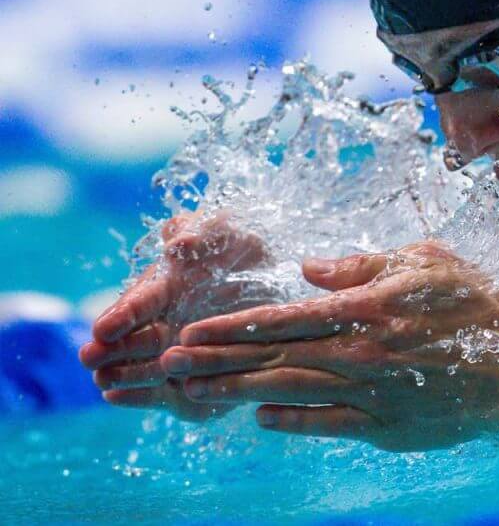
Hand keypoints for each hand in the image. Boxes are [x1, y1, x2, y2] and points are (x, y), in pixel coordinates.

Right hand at [79, 211, 267, 420]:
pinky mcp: (196, 375)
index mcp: (166, 287)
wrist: (278, 275)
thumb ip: (197, 232)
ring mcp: (179, 348)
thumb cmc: (244, 247)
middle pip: (135, 338)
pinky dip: (140, 393)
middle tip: (90, 357)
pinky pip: (169, 389)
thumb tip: (175, 239)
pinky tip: (114, 396)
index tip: (104, 328)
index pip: (141, 303)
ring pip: (146, 364)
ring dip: (124, 371)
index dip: (123, 314)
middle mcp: (167, 321)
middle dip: (111, 348)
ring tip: (102, 381)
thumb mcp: (225, 230)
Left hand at [163, 241, 498, 449]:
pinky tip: (259, 415)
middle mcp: (361, 353)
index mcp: (368, 308)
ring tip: (193, 392)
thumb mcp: (426, 261)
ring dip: (235, 390)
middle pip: (273, 358)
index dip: (233, 325)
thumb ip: (363, 263)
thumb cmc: (476, 306)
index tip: (190, 328)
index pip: (284, 317)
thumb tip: (309, 267)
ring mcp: (371, 394)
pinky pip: (325, 425)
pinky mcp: (385, 427)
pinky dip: (289, 420)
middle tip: (166, 365)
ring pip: (289, 391)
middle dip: (214, 360)